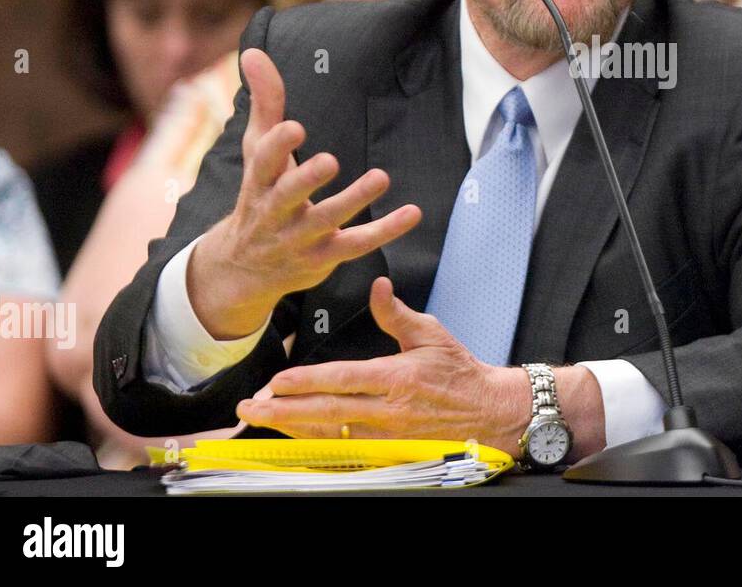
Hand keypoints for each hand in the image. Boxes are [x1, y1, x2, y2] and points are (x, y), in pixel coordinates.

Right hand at [188, 49, 421, 338]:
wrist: (244, 268)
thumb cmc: (259, 194)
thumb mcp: (257, 151)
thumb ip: (265, 103)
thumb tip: (255, 51)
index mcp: (257, 182)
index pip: (261, 162)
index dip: (277, 145)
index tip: (294, 126)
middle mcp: (274, 212)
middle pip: (287, 196)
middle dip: (306, 180)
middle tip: (331, 161)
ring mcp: (299, 238)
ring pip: (326, 220)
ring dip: (353, 200)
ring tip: (381, 176)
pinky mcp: (324, 256)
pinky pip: (357, 244)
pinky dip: (385, 230)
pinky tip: (412, 212)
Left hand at [235, 277, 529, 453]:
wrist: (490, 412)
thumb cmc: (461, 374)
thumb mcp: (432, 334)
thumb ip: (397, 314)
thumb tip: (378, 289)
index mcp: (398, 378)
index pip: (343, 380)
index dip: (307, 382)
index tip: (277, 380)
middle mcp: (389, 410)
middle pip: (327, 413)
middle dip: (285, 410)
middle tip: (252, 406)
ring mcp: (388, 436)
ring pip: (330, 435)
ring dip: (293, 428)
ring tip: (264, 420)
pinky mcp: (389, 452)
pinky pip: (346, 452)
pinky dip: (318, 446)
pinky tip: (297, 440)